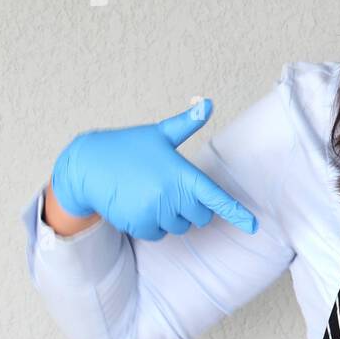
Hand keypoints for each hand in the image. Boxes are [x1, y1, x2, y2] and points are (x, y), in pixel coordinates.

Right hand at [50, 99, 257, 240]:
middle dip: (192, 208)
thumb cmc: (127, 147)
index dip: (236, 212)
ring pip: (179, 227)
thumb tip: (207, 103)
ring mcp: (155, 211)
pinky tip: (140, 206)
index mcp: (181, 173)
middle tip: (171, 189)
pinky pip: (159, 235)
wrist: (86, 166)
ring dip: (172, 217)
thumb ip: (185, 123)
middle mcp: (171, 195)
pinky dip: (154, 226)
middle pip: (200, 217)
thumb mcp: (158, 134)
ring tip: (152, 194)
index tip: (253, 225)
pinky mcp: (139, 225)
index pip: (215, 197)